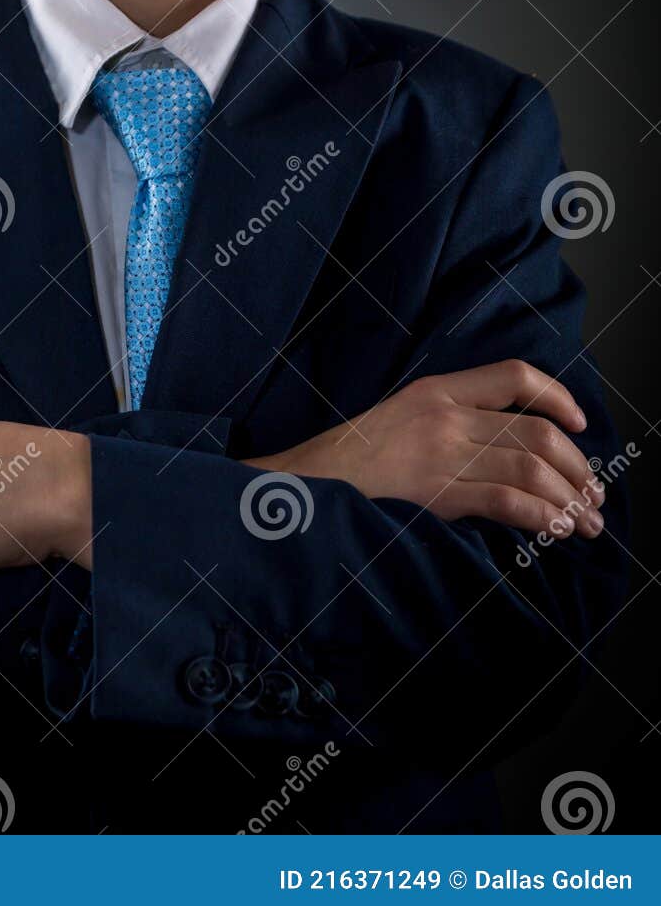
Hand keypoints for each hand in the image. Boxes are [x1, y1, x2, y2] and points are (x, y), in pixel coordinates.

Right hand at [244, 358, 605, 539]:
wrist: (311, 483)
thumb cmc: (357, 457)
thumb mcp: (404, 415)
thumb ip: (454, 419)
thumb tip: (516, 448)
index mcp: (438, 389)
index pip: (515, 375)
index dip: (558, 397)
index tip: (580, 425)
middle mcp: (446, 416)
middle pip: (536, 432)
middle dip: (579, 467)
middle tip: (594, 493)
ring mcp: (443, 455)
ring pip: (531, 468)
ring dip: (571, 498)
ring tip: (587, 520)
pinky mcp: (438, 494)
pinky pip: (508, 502)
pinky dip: (544, 517)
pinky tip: (557, 529)